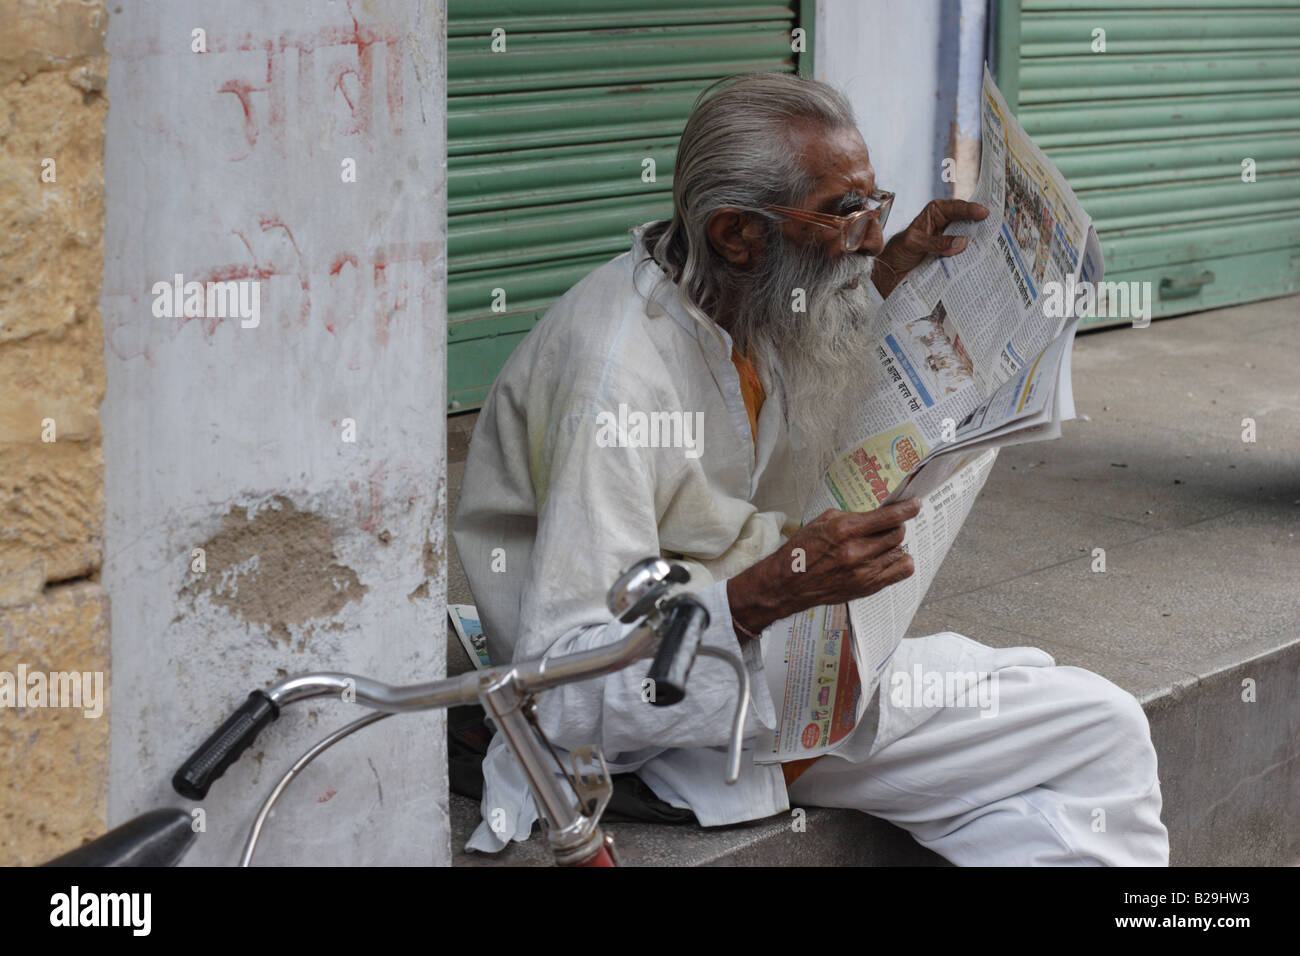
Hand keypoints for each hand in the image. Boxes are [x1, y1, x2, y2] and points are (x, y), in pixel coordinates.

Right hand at [727, 498, 921, 637]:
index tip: (915, 504)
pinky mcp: (867, 588)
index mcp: (845, 530)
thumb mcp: (823, 521)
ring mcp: (864, 572)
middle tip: (889, 525)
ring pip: (899, 552)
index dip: (907, 509)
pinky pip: (900, 572)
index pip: (889, 517)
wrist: (787, 583)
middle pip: (897, 534)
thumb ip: (853, 517)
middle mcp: (857, 552)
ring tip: (881, 543)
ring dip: (894, 545)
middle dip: (896, 526)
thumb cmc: (802, 550)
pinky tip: (890, 558)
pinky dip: (900, 562)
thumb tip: (878, 513)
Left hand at [872, 199, 988, 298]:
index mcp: (936, 211)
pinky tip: (982, 256)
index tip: (984, 213)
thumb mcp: (915, 244)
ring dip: (979, 239)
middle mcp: (946, 220)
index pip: (957, 207)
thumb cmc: (901, 249)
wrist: (894, 268)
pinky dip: (973, 252)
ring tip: (995, 241)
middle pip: (968, 219)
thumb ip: (937, 243)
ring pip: (969, 234)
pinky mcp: (952, 250)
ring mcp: (950, 235)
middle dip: (981, 223)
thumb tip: (962, 242)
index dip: (971, 209)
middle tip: (997, 226)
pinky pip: (964, 249)